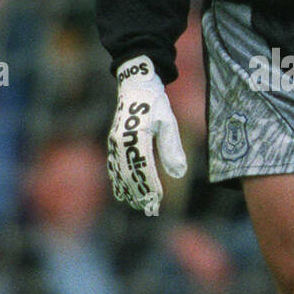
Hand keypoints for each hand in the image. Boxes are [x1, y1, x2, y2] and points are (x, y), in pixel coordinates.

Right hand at [107, 55, 186, 215]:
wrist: (135, 85)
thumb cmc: (155, 103)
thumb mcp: (168, 122)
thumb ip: (172, 147)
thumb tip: (180, 172)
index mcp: (135, 135)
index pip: (143, 166)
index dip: (150, 184)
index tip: (158, 199)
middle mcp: (120, 141)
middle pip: (129, 173)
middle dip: (139, 192)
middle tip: (150, 208)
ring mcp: (114, 142)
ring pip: (119, 172)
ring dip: (128, 190)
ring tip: (138, 205)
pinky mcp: (113, 142)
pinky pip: (113, 166)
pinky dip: (117, 180)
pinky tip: (122, 192)